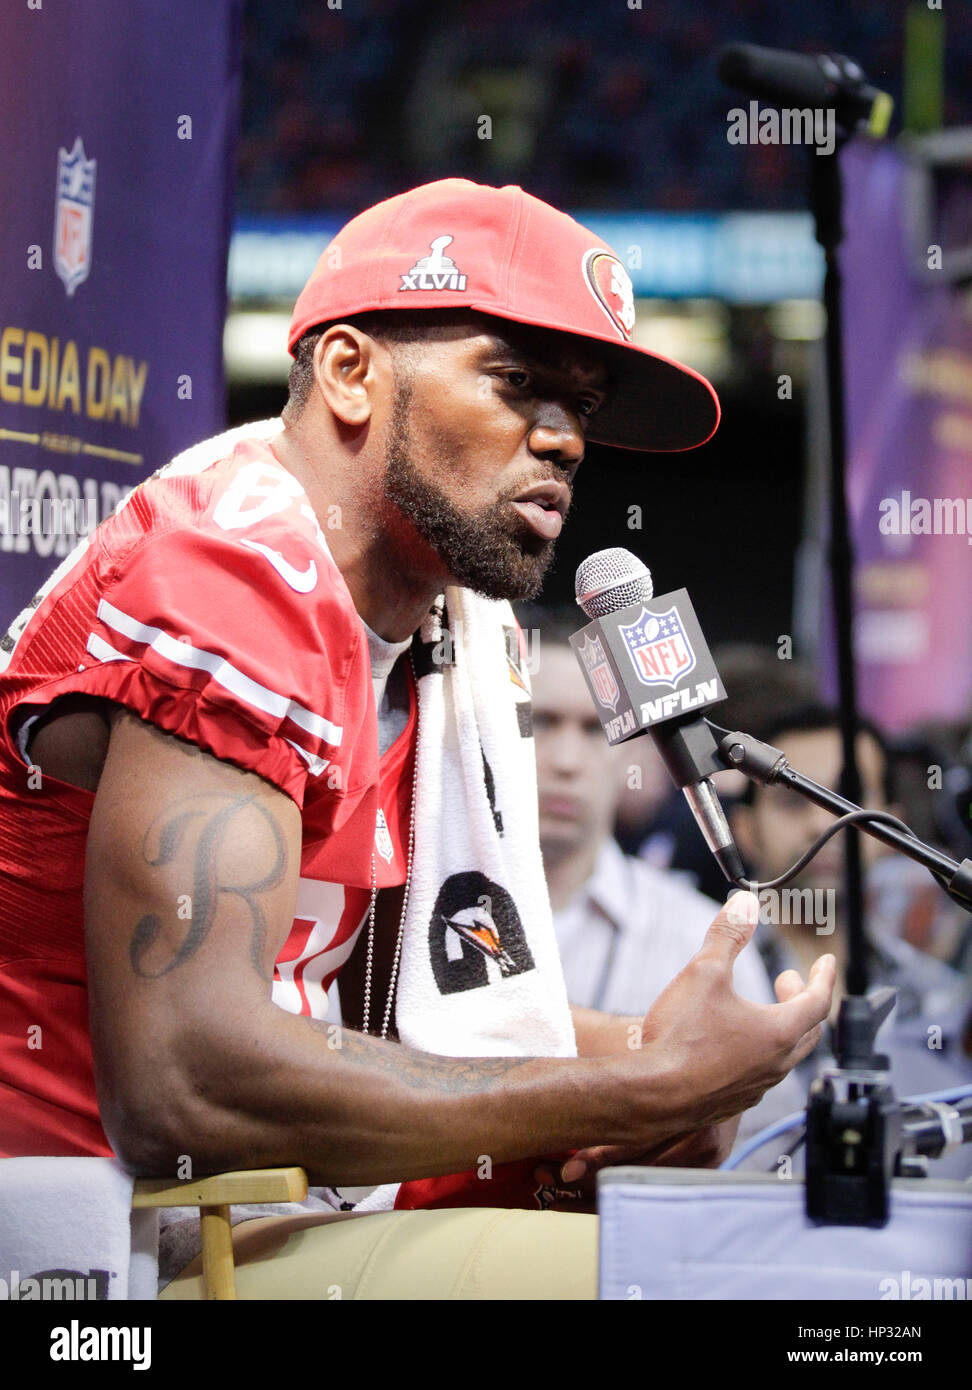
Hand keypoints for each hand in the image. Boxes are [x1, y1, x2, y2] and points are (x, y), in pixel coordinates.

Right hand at [561, 891, 833, 1185]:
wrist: (652, 1094)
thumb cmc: (680, 1037)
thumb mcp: (704, 972)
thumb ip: (727, 936)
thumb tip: (744, 903)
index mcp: (779, 1031)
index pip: (818, 1000)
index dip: (824, 976)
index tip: (826, 962)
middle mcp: (776, 1064)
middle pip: (808, 1030)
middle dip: (803, 1000)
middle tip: (788, 981)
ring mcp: (757, 1087)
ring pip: (785, 1055)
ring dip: (782, 1027)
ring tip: (760, 1009)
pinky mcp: (735, 1101)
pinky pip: (762, 1073)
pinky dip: (761, 1051)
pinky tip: (734, 1042)